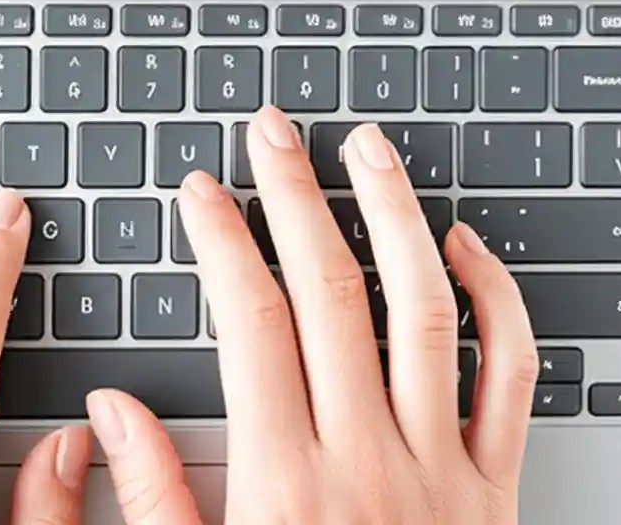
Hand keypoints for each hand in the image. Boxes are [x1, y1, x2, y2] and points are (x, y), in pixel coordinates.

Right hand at [86, 106, 537, 523]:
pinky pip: (511, 373)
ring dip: (395, 215)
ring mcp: (440, 464)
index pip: (251, 320)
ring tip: (369, 150)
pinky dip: (497, 299)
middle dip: (296, 195)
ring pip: (425, 309)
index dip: (222, 240)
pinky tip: (465, 246)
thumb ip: (150, 499)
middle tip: (274, 132)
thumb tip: (109, 411)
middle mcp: (367, 458)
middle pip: (332, 290)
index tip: (200, 193)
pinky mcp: (496, 483)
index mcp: (285, 482)